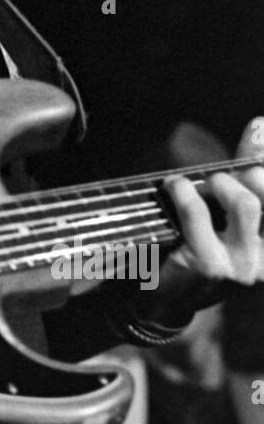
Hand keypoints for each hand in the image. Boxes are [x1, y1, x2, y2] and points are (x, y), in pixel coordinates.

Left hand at [159, 117, 263, 300]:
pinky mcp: (210, 266)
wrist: (168, 298)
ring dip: (220, 183)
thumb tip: (260, 125)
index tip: (257, 129)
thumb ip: (248, 176)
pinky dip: (184, 192)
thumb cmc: (204, 248)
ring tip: (201, 184)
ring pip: (246, 205)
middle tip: (220, 178)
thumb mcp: (232, 217)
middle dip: (247, 175)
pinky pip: (198, 214)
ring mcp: (243, 267)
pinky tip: (175, 187)